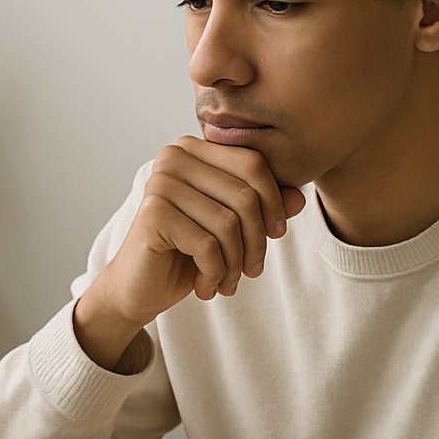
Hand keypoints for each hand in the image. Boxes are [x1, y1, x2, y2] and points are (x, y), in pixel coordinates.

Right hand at [75, 138, 306, 369]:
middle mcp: (174, 157)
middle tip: (252, 270)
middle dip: (256, 241)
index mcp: (195, 150)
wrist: (139, 288)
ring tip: (228, 282)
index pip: (254, 164)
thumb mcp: (232, 228)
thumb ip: (264, 207)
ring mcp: (161, 182)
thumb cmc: (187, 253)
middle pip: (245, 195)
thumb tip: (299, 197)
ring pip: (228, 224)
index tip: (275, 235)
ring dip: (236, 263)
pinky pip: (207, 245)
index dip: (275, 202)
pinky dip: (214, 273)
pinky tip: (206, 286)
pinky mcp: (152, 213)